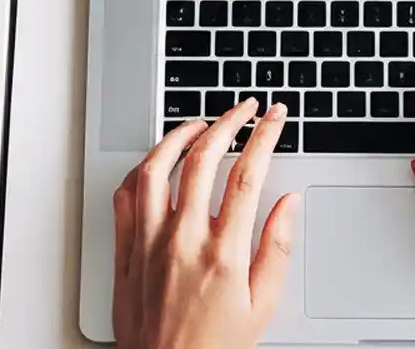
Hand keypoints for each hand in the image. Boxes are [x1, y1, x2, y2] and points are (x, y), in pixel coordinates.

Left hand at [111, 98, 299, 348]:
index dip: (264, 135)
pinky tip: (156, 163)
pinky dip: (140, 171)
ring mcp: (148, 243)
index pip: (247, 174)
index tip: (273, 117)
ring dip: (179, 136)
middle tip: (242, 108)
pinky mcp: (125, 253)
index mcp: (224, 252)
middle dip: (227, 121)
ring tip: (199, 124)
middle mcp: (183, 240)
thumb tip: (289, 203)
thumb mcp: (263, 305)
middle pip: (203, 159)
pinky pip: (125, 198)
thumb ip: (277, 248)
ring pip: (156, 169)